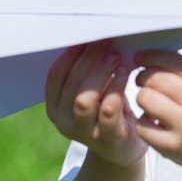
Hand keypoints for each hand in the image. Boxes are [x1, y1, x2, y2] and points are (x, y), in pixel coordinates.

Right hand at [45, 41, 146, 167]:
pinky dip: (117, 88)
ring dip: (102, 73)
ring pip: (85, 99)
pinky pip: (109, 112)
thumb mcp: (91, 91)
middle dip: (89, 59)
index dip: (70, 54)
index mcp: (55, 107)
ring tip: (117, 58)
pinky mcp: (109, 140)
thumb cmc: (107, 109)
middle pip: (72, 85)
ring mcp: (85, 134)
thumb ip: (86, 70)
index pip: (55, 76)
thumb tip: (92, 32)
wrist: (124, 148)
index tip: (87, 36)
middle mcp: (64, 122)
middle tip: (107, 43)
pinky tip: (127, 74)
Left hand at [133, 50, 181, 176]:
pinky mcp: (172, 148)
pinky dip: (142, 120)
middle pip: (156, 79)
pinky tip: (152, 120)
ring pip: (145, 99)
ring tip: (149, 100)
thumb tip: (149, 56)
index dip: (151, 56)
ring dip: (142, 96)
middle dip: (143, 76)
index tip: (139, 57)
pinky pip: (142, 125)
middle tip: (141, 79)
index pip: (174, 61)